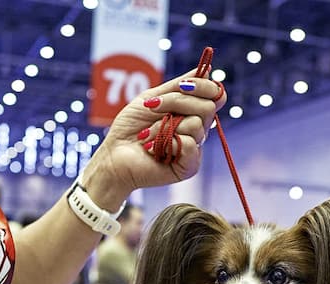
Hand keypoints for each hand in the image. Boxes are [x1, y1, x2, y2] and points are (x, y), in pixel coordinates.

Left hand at [79, 70, 226, 209]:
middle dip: (177, 102)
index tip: (183, 84)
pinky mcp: (189, 166)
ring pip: (196, 125)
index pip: (215, 95)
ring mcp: (195, 148)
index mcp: (191, 112)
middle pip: (208, 107)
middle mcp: (197, 130)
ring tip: (147, 135)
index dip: (204, 86)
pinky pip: (190, 145)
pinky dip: (167, 142)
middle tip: (152, 107)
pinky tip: (153, 148)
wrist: (113, 154)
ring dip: (164, 126)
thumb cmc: (130, 127)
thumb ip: (177, 86)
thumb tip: (206, 70)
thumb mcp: (151, 98)